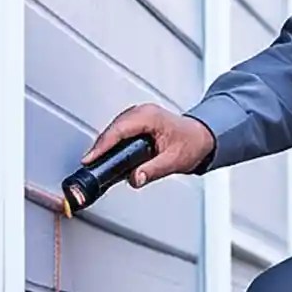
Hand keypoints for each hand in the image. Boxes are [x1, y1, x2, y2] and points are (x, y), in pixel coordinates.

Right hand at [82, 104, 214, 187]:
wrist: (201, 136)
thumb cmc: (192, 143)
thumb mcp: (174, 160)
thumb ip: (153, 170)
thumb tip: (134, 178)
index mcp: (151, 117)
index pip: (120, 130)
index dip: (103, 145)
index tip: (90, 158)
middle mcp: (143, 112)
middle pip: (113, 129)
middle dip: (100, 146)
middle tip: (89, 164)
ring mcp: (140, 115)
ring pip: (114, 129)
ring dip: (104, 144)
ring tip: (95, 162)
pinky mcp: (138, 121)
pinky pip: (119, 130)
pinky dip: (111, 141)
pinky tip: (107, 154)